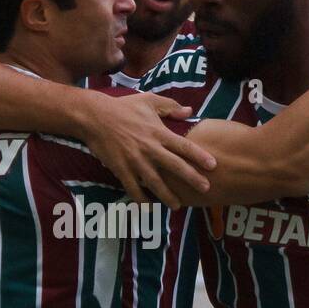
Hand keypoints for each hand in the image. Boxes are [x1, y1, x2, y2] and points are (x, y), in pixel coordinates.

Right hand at [83, 92, 215, 207]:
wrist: (95, 117)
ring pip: (155, 182)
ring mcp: (135, 161)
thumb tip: (190, 111)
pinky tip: (148, 205)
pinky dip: (140, 199)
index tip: (213, 165)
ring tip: (178, 206)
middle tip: (206, 189)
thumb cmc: (123, 107)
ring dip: (167, 196)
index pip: (183, 146)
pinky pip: (132, 188)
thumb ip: (170, 106)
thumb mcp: (148, 101)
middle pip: (175, 167)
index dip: (199, 156)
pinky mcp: (121, 169)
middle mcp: (149, 149)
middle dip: (191, 179)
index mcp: (158, 133)